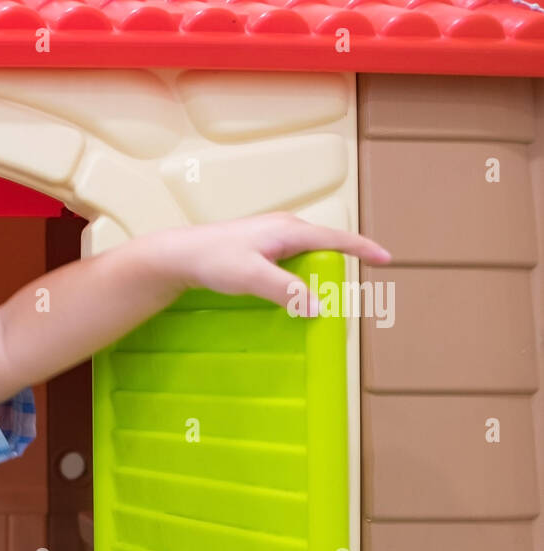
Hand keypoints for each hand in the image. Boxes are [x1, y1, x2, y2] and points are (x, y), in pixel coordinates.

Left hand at [149, 211, 391, 315]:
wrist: (179, 255)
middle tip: (351, 293)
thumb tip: (318, 306)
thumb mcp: (252, 277)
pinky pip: (293, 261)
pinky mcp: (261, 248)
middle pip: (326, 246)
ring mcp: (272, 237)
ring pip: (309, 254)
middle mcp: (285, 228)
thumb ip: (286, 290)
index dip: (363, 249)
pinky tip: (295, 292)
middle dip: (344, 263)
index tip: (387, 259)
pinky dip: (301, 276)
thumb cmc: (213, 261)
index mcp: (289, 230)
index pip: (337, 238)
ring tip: (325, 296)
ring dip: (320, 273)